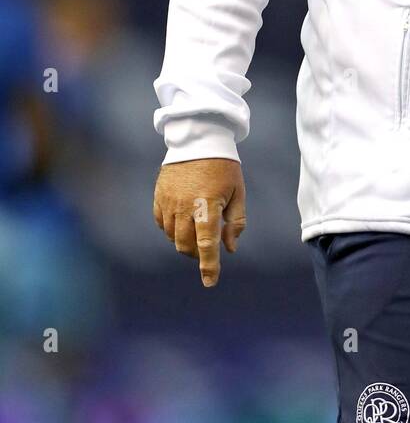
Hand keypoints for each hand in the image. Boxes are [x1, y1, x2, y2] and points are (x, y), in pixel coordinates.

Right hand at [153, 158, 245, 286]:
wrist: (199, 139)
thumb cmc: (224, 167)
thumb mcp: (238, 192)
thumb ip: (236, 222)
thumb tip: (229, 248)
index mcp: (207, 206)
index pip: (207, 245)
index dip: (209, 267)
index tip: (210, 283)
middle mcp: (185, 207)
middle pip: (186, 245)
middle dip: (197, 254)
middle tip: (208, 249)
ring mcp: (169, 202)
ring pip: (172, 237)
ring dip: (184, 242)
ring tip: (196, 231)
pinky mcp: (159, 196)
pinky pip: (161, 223)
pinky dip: (171, 229)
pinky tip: (182, 222)